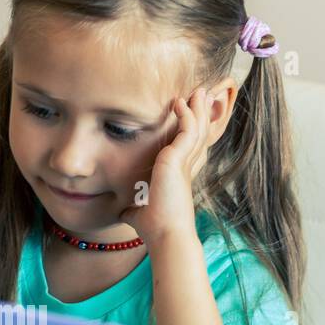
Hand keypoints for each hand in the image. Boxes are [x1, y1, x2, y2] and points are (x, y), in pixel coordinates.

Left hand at [117, 86, 212, 246]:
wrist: (164, 233)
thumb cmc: (154, 227)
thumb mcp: (138, 212)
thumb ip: (133, 207)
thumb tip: (122, 210)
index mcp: (180, 175)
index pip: (190, 147)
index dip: (193, 130)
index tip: (191, 114)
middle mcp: (186, 167)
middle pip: (199, 133)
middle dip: (200, 113)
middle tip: (202, 94)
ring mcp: (185, 163)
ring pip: (197, 128)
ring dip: (197, 108)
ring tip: (197, 91)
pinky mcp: (179, 160)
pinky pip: (187, 130)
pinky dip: (186, 115)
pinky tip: (179, 103)